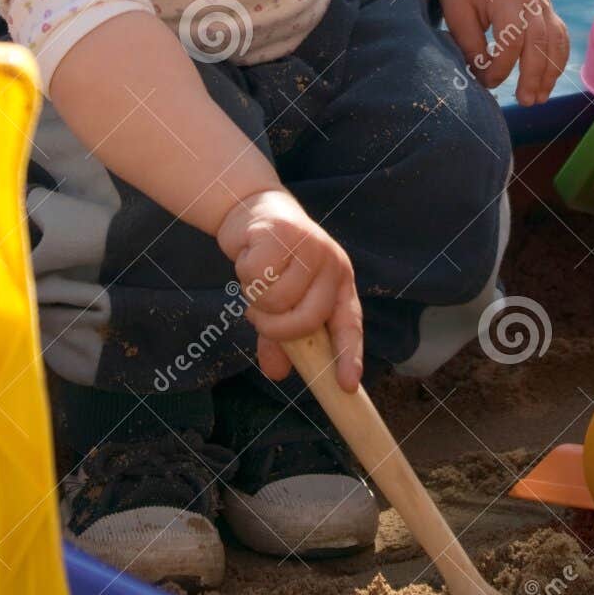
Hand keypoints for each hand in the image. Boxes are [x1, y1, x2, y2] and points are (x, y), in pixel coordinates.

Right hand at [216, 188, 363, 389]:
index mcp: (338, 281)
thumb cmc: (271, 261)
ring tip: (256, 278)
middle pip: (308, 318)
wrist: (252, 210)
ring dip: (255, 297)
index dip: (349, 355)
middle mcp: (330, 263)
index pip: (349, 324)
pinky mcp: (282, 232)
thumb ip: (281, 337)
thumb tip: (276, 373)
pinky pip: (256, 276)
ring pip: (277, 299)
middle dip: (277, 328)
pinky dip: (244, 274)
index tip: (346, 384)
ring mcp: (309, 245)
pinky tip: (249, 255)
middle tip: (259, 316)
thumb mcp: (280, 300)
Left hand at [435, 0, 569, 105]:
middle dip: (533, 76)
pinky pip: (560, 36)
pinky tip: (548, 80)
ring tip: (539, 98)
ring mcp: (543, 2)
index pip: (511, 40)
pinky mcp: (547, 9)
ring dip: (550, 72)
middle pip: (539, 42)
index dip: (501, 67)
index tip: (487, 82)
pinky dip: (557, 59)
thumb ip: (471, 46)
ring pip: (555, 41)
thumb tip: (485, 79)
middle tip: (525, 102)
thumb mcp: (457, 15)